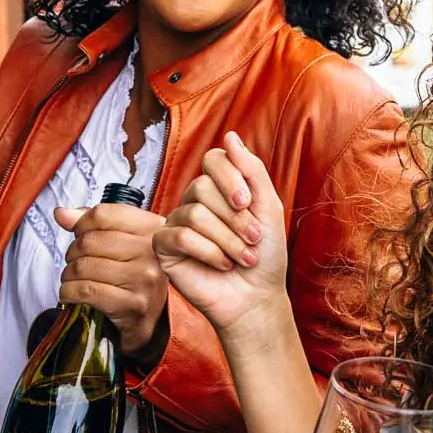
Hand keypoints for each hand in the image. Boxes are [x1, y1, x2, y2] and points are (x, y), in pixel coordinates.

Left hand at [53, 202, 168, 358]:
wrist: (152, 321)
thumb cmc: (135, 277)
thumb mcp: (123, 243)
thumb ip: (93, 225)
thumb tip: (61, 213)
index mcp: (152, 229)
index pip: (104, 214)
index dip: (82, 223)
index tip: (79, 234)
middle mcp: (152, 252)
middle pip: (91, 241)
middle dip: (73, 252)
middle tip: (75, 262)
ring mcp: (144, 279)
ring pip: (85, 266)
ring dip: (69, 274)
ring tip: (72, 279)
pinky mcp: (132, 304)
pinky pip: (86, 291)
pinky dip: (68, 292)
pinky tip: (70, 293)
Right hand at [152, 132, 287, 349]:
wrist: (256, 297)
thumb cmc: (264, 255)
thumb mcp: (268, 207)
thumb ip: (252, 170)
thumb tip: (230, 135)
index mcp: (218, 188)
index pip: (213, 159)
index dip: (230, 178)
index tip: (248, 204)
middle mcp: (194, 201)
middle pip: (202, 187)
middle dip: (234, 218)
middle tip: (252, 239)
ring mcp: (177, 224)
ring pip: (194, 213)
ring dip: (227, 239)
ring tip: (242, 258)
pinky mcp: (164, 249)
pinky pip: (179, 236)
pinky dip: (208, 252)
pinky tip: (222, 265)